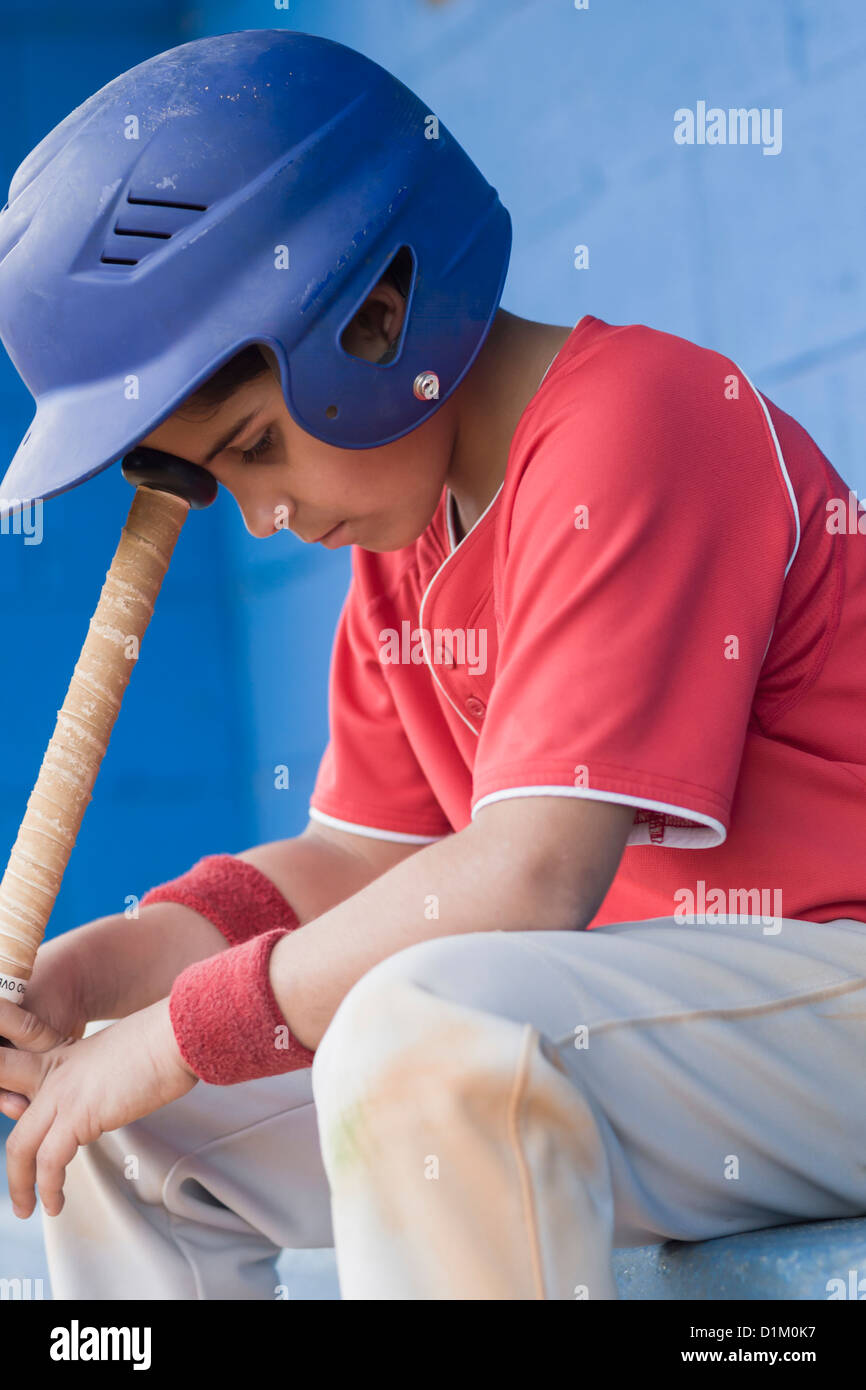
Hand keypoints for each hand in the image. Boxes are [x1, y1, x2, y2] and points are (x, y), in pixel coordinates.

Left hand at [0, 997, 197, 1217]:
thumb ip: (96, 1076)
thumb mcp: (115, 1055)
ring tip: (26, 1207)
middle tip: (11, 1180)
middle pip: (3, 1098)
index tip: (13, 1123)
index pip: (13, 1072)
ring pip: (19, 1146)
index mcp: (60, 1056)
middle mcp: (53, 1072)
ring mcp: (62, 1093)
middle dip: (6, 1147)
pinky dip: (48, 1189)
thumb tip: (106, 1097)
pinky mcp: (79, 1115)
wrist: (176, 1036)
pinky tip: (54, 1202)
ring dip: (19, 1184)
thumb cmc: (161, 1040)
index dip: (6, 1094)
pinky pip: (48, 1162)